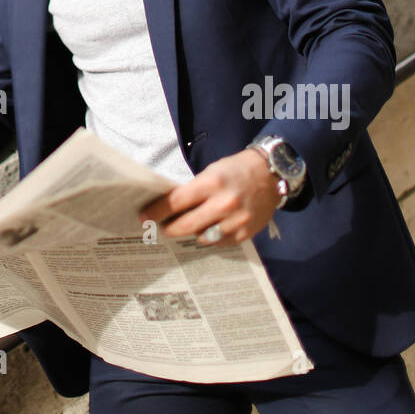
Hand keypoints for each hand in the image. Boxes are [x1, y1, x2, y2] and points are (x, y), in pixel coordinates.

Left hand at [139, 150, 281, 248]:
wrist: (271, 175)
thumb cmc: (235, 170)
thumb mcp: (211, 172)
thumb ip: (193, 190)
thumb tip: (168, 208)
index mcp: (211, 183)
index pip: (175, 202)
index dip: (156, 211)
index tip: (144, 217)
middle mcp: (224, 204)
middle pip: (185, 225)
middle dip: (169, 228)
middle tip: (162, 227)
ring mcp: (236, 221)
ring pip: (201, 237)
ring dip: (192, 232)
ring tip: (189, 226)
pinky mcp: (245, 233)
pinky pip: (219, 243)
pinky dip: (211, 237)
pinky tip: (209, 228)